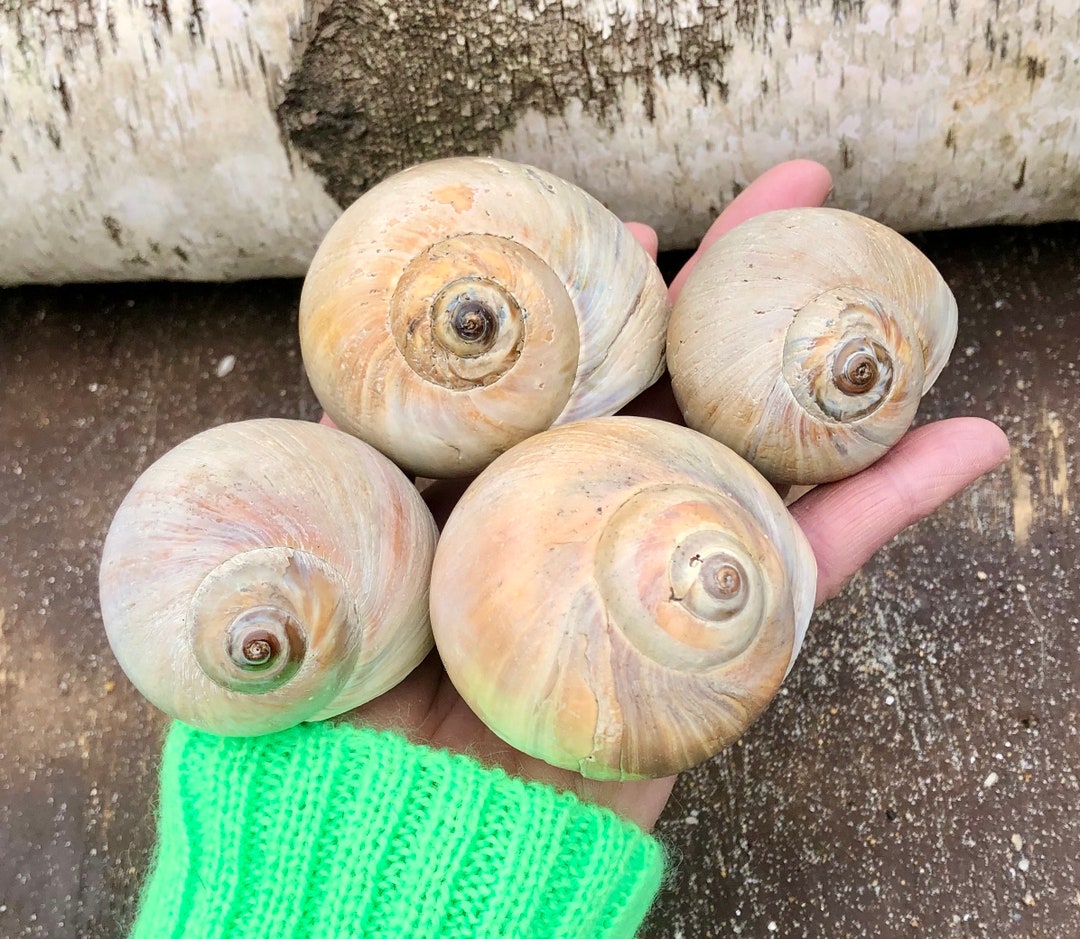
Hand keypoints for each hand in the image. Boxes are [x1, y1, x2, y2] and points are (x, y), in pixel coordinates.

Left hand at [336, 161, 1009, 830]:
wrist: (434, 838)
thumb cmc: (370, 716)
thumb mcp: (352, 574)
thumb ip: (361, 485)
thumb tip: (336, 392)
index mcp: (529, 495)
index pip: (583, 379)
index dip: (618, 305)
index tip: (638, 236)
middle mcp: (611, 517)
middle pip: (687, 390)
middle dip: (741, 293)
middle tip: (797, 192)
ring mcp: (678, 565)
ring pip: (766, 452)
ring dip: (828, 371)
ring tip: (882, 281)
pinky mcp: (737, 631)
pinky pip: (828, 559)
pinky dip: (894, 504)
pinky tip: (966, 440)